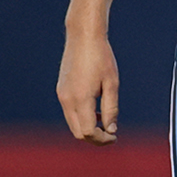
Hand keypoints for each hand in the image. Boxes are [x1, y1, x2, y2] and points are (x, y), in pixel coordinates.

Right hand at [56, 30, 119, 144]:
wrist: (83, 36)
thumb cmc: (101, 57)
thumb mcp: (112, 84)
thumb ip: (111, 109)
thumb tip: (111, 130)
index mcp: (81, 99)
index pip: (89, 132)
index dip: (103, 139)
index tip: (115, 136)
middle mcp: (67, 100)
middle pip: (78, 133)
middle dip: (94, 138)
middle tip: (111, 134)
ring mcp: (62, 95)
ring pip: (73, 124)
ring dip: (87, 128)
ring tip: (104, 121)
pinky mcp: (61, 90)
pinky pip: (70, 112)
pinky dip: (81, 118)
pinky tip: (94, 109)